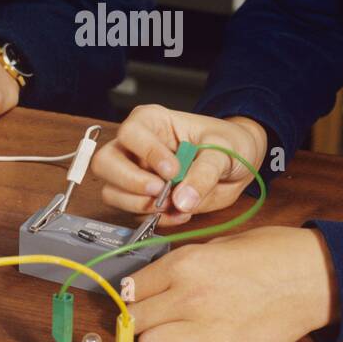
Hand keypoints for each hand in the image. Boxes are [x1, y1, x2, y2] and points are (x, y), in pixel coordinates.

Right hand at [92, 104, 267, 225]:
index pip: (130, 133)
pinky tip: (180, 213)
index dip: (147, 153)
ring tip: (175, 205)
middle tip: (161, 192)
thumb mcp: (223, 151)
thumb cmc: (228, 143)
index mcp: (151, 121)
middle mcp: (135, 146)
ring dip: (140, 205)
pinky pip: (133, 214)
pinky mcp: (141, 197)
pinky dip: (155, 219)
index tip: (173, 171)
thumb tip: (183, 199)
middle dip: (131, 183)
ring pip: (112, 192)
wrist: (237, 164)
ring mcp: (134, 173)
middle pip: (105, 163)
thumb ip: (204, 172)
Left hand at [128, 226, 339, 341]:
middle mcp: (188, 297)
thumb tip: (158, 280)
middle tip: (154, 317)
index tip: (137, 298)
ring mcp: (206, 328)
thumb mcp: (219, 245)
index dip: (130, 294)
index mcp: (184, 263)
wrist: (315, 275)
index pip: (130, 288)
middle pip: (133, 320)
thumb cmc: (273, 253)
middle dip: (138, 320)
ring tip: (176, 333)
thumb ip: (185, 264)